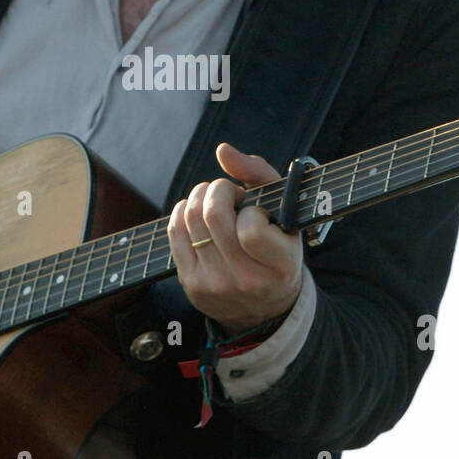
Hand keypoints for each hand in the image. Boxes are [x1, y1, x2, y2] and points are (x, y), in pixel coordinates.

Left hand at [168, 142, 302, 336]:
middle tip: (228, 192)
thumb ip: (259, 174)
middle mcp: (247, 280)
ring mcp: (216, 285)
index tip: (255, 209)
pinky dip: (183, 211)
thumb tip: (222, 151)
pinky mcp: (191, 284)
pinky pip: (174, 232)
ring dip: (200, 197)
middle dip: (218, 189)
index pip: (251, 228)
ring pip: (190, 221)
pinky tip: (196, 212)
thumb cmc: (276, 246)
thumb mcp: (283, 211)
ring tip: (213, 200)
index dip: (249, 208)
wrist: (264, 307)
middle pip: (213, 217)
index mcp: (280, 264)